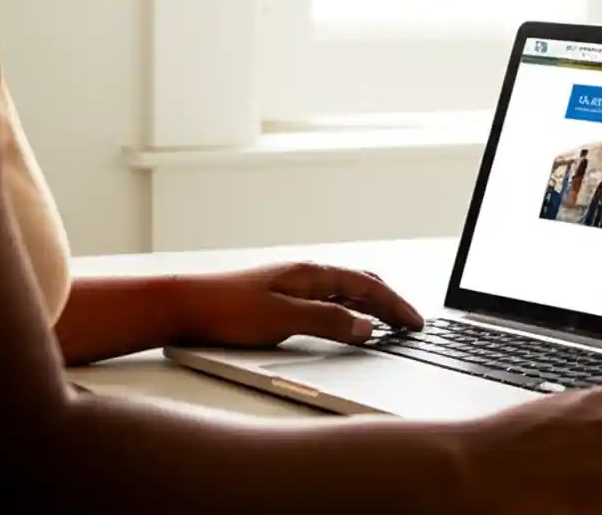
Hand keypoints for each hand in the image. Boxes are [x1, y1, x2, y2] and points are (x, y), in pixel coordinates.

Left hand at [168, 263, 422, 346]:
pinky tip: (348, 322)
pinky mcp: (283, 297)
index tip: (416, 323)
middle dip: (390, 302)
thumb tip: (366, 328)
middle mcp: (307, 275)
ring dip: (372, 305)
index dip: (395, 305)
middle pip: (361, 284)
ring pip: (346, 291)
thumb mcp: (282, 318)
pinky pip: (330, 299)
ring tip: (389, 322)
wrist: (185, 305)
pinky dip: (350, 308)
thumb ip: (327, 321)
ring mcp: (295, 284)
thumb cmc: (227, 309)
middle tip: (410, 323)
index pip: (368, 286)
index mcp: (312, 274)